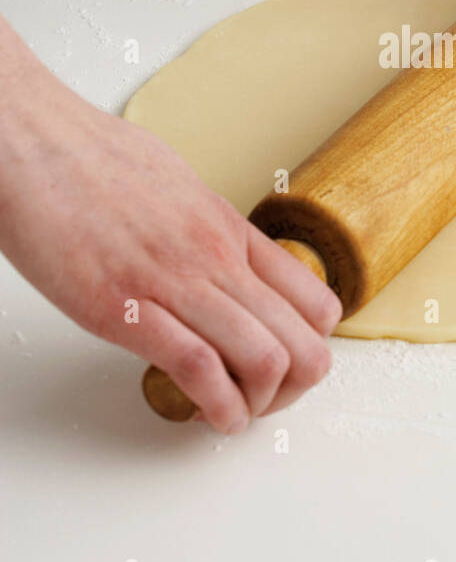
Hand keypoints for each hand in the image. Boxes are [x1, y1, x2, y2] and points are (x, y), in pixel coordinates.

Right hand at [0, 42, 339, 432]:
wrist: (33, 144)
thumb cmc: (91, 160)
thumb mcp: (176, 187)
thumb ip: (205, 230)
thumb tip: (218, 258)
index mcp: (228, 229)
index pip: (315, 301)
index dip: (313, 349)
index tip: (289, 368)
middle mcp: (215, 257)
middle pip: (303, 342)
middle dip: (295, 389)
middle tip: (267, 403)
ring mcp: (173, 282)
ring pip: (264, 359)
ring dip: (261, 406)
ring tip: (237, 415)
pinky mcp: (124, 309)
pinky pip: (199, 369)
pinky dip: (218, 407)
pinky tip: (210, 416)